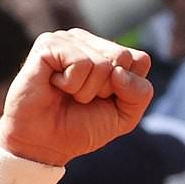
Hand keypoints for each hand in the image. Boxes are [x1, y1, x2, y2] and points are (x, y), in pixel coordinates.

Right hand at [0, 28, 152, 166]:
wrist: (44, 143)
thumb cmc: (80, 128)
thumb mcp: (123, 117)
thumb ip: (140, 93)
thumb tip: (119, 70)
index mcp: (108, 53)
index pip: (140, 60)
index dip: (127, 89)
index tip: (104, 101)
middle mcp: (88, 41)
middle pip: (122, 57)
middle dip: (107, 89)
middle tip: (82, 98)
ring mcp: (67, 40)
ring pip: (102, 63)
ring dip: (86, 90)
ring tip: (67, 94)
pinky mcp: (48, 43)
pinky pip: (80, 64)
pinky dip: (71, 84)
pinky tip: (55, 86)